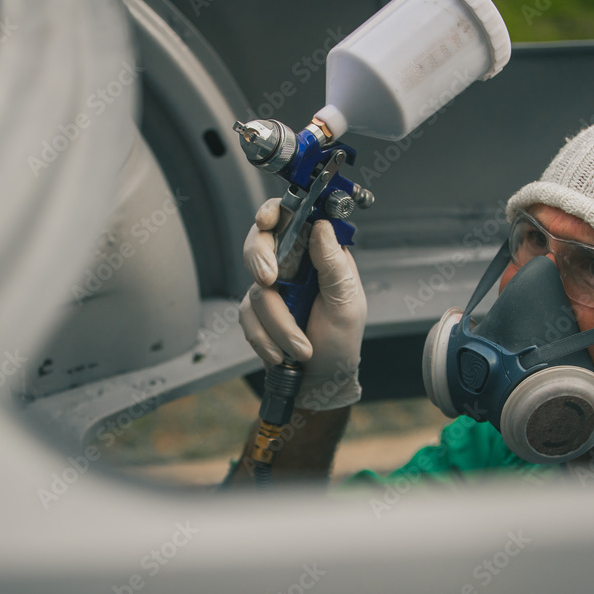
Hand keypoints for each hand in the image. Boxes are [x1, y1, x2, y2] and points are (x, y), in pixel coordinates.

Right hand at [239, 199, 366, 409]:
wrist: (320, 382)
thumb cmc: (341, 342)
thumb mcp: (346, 304)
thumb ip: (333, 265)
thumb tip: (321, 226)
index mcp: (319, 254)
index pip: (292, 218)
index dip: (273, 211)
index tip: (265, 220)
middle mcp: (292, 265)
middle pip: (259, 243)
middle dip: (259, 260)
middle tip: (268, 280)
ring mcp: (271, 288)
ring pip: (256, 290)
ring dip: (279, 324)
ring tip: (301, 347)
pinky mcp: (256, 312)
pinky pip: (247, 316)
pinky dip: (264, 338)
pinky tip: (281, 353)